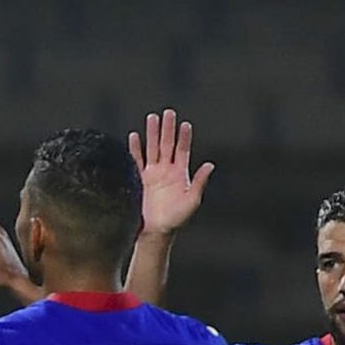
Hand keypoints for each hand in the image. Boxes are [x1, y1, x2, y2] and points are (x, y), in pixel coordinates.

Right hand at [129, 108, 212, 237]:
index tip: (185, 124)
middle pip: (167, 144)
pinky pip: (136, 160)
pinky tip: (134, 136)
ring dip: (152, 134)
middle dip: (168, 129)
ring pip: (152, 148)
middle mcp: (166, 170)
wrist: (155, 231)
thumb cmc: (176, 219)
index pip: (182, 150)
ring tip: (152, 118)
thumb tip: (210, 165)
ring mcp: (152, 173)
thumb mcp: (192, 201)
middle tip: (168, 112)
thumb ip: (200, 182)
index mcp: (180, 174)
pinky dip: (135, 148)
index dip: (184, 137)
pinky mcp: (138, 179)